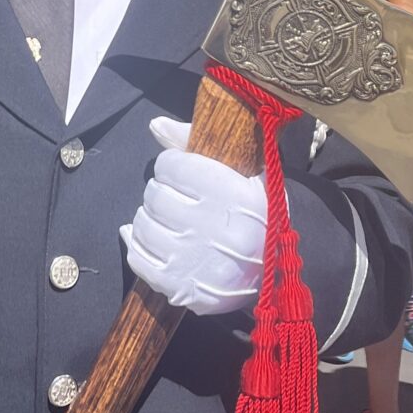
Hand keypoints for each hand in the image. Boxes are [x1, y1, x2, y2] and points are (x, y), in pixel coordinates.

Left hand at [120, 116, 266, 314]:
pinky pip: (138, 258)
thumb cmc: (258, 216)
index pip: (171, 165)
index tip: (183, 173)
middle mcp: (210, 228)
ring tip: (170, 220)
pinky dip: (139, 244)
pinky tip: (154, 239)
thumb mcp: (245, 173)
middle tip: (178, 199)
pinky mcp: (179, 287)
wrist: (274, 275)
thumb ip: (197, 143)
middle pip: (154, 195)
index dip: (173, 166)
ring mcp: (193, 261)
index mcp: (232, 195)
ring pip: (142, 224)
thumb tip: (155, 124)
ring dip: (150, 217)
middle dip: (162, 192)